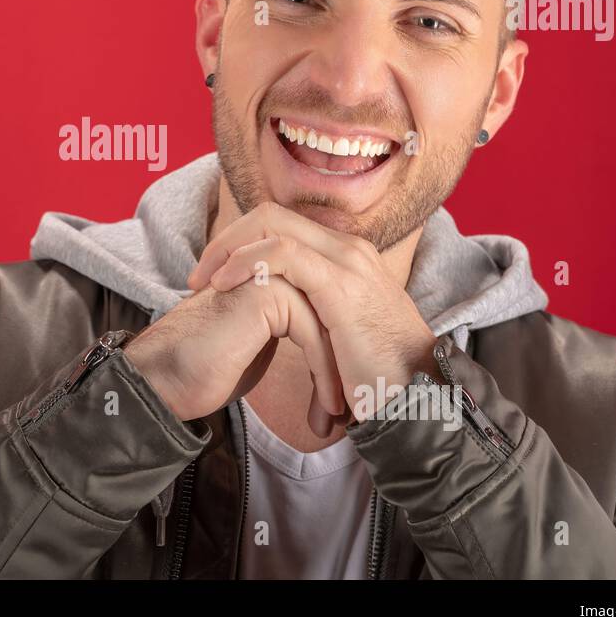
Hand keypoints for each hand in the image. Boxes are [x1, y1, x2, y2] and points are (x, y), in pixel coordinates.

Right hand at [123, 274, 349, 431]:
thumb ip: (288, 330)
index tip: (343, 401)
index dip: (339, 355)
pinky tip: (325, 408)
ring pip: (328, 322)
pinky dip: (325, 374)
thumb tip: (330, 349)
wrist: (167, 380)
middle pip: (334, 311)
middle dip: (346, 361)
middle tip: (349, 408)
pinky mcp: (265, 291)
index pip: (328, 308)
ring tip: (338, 414)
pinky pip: (313, 331)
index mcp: (274, 274)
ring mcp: (268, 274)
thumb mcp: (261, 348)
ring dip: (338, 372)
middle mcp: (273, 267)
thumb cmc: (208, 370)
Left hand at [186, 201, 439, 422]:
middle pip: (272, 215)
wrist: (416, 401)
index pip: (283, 225)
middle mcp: (349, 249)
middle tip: (198, 275)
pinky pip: (281, 253)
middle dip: (227, 239)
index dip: (242, 242)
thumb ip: (313, 315)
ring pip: (272, 224)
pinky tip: (223, 285)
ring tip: (203, 281)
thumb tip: (280, 323)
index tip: (213, 276)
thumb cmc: (376, 378)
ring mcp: (347, 261)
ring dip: (229, 248)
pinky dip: (246, 262)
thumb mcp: (339, 335)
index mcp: (347, 257)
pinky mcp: (339, 284)